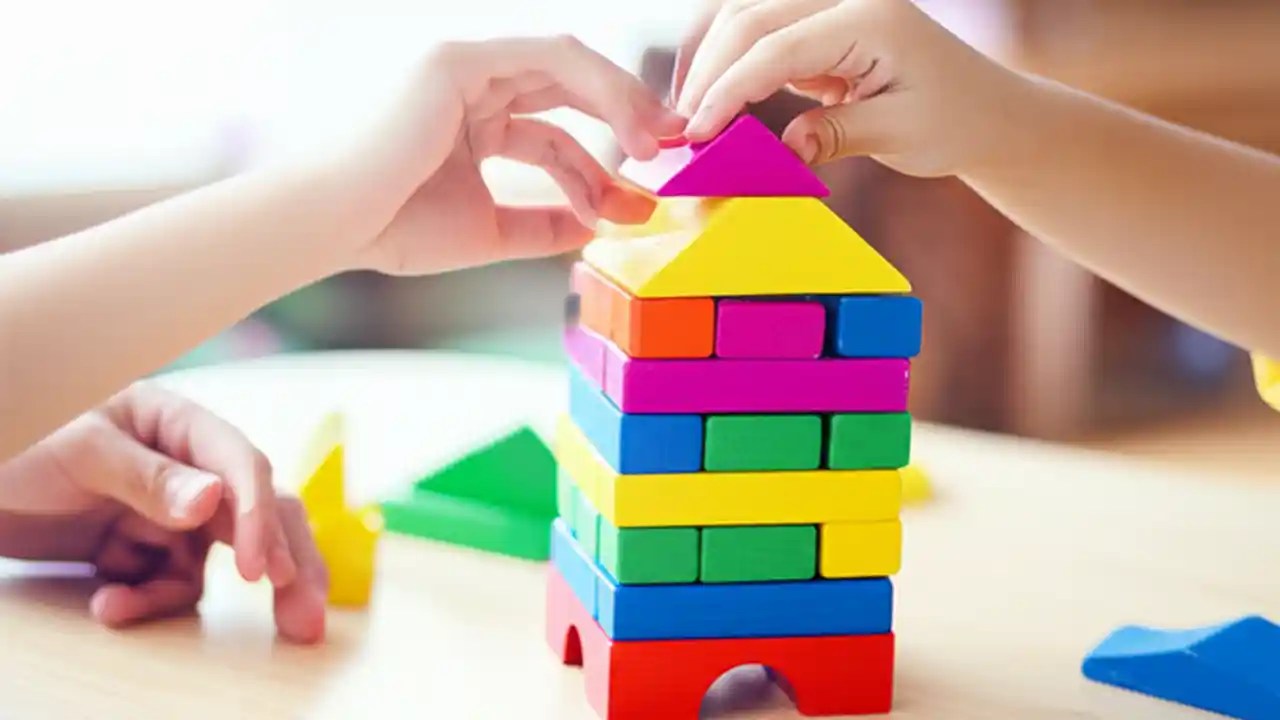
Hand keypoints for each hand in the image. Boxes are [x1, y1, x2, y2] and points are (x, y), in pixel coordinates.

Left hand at [0, 384, 326, 642]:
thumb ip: (148, 476)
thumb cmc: (21, 438)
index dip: (260, 519)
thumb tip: (213, 501)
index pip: (242, 468)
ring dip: (174, 594)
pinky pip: (168, 584)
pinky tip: (105, 604)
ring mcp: (169, 511)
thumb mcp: (79, 451)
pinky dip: (142, 601)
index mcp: (181, 424)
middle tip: (306, 618)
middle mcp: (188, 467)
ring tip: (121, 608)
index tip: (261, 572)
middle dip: (284, 568)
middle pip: (260, 517)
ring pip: (213, 561)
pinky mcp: (145, 549)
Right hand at [345, 36, 686, 275]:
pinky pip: (551, 57)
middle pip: (570, 90)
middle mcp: (472, 89)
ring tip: (660, 145)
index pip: (556, 134)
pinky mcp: (461, 59)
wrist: (336, 227)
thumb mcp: (492, 232)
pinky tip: (630, 129)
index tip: (644, 197)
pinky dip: (599, 86)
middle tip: (675, 153)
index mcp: (472, 124)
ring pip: (568, 66)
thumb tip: (600, 224)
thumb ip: (546, 225)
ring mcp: (465, 67)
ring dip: (623, 102)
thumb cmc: (396, 229)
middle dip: (628, 120)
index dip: (603, 165)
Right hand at [675, 0, 1021, 177]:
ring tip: (692, 115)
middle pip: (748, 17)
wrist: (987, 112)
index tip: (698, 134)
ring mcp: (832, 7)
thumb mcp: (900, 134)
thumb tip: (781, 152)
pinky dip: (731, 64)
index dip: (729, 89)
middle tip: (683, 130)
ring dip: (710, 60)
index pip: (776, 45)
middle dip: (708, 72)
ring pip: (744, 16)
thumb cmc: (956, 121)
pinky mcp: (821, 26)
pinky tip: (714, 101)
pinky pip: (760, 34)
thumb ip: (836, 136)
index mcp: (871, 17)